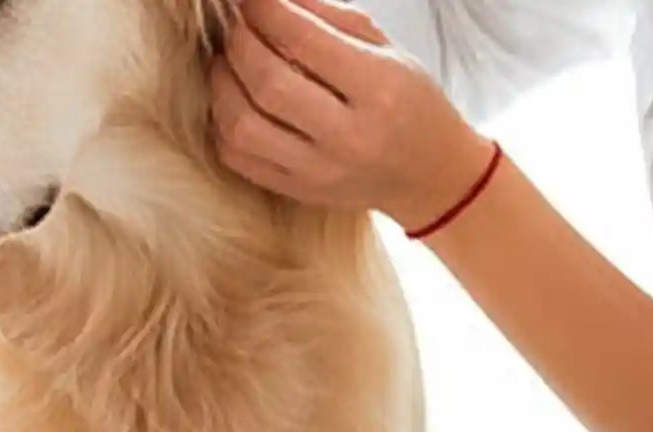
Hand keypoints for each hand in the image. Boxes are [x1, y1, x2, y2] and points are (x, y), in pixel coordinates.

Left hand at [210, 0, 494, 229]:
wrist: (431, 177)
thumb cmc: (410, 105)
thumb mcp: (387, 51)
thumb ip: (329, 19)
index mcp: (379, 90)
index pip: (303, 39)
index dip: (265, 10)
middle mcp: (348, 136)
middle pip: (267, 82)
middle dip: (239, 44)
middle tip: (238, 27)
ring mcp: (319, 171)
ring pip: (242, 125)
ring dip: (222, 85)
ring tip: (228, 63)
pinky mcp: (298, 192)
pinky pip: (237, 158)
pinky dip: (222, 123)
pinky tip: (233, 101)